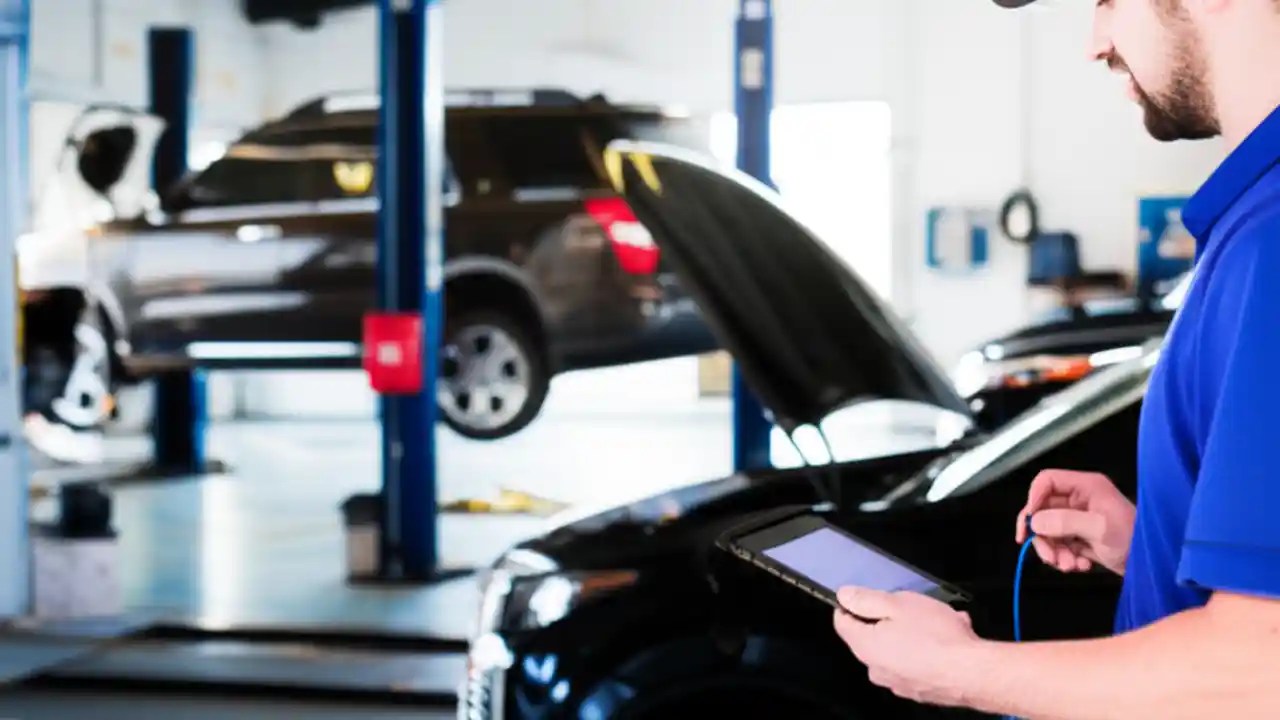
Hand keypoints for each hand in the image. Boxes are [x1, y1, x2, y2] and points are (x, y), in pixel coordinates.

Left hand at [832, 587, 981, 707]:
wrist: (973, 674)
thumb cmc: (936, 637)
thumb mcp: (898, 604)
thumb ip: (866, 599)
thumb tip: (843, 596)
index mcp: (865, 646)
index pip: (841, 621)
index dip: (851, 604)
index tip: (866, 595)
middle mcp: (876, 669)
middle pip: (871, 635)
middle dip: (890, 618)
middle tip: (913, 607)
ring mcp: (897, 682)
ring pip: (897, 648)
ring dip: (913, 633)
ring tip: (940, 621)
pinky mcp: (919, 689)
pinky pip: (916, 662)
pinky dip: (927, 650)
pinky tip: (949, 639)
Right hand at [1015, 469, 1135, 575]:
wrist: (1151, 565)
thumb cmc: (1132, 539)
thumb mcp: (1100, 528)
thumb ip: (1065, 522)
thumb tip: (1035, 522)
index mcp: (1085, 487)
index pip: (1046, 481)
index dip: (1033, 499)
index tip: (1030, 523)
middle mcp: (1079, 500)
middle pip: (1043, 510)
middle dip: (1043, 536)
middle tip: (1048, 557)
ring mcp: (1078, 519)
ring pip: (1048, 531)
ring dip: (1054, 551)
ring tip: (1068, 565)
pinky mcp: (1080, 537)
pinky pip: (1059, 544)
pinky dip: (1064, 557)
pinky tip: (1080, 565)